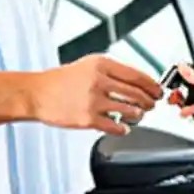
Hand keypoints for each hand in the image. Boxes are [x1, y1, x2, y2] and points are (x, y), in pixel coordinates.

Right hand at [30, 55, 159, 134]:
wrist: (36, 93)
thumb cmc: (60, 80)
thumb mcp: (87, 65)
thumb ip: (110, 71)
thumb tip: (136, 82)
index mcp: (100, 64)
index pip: (136, 75)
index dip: (151, 85)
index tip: (157, 90)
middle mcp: (98, 81)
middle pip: (136, 93)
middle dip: (149, 101)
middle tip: (152, 104)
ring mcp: (93, 100)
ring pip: (129, 110)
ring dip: (138, 114)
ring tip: (138, 115)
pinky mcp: (87, 119)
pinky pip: (114, 126)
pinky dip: (123, 128)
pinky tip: (123, 127)